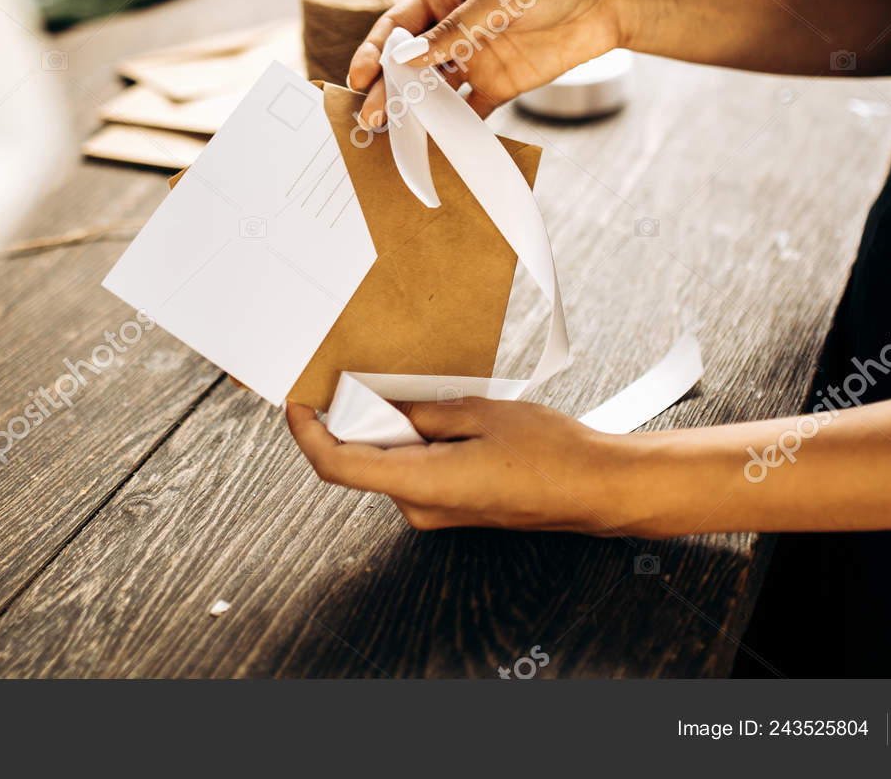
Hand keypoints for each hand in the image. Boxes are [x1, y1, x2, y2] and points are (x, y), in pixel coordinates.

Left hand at [285, 397, 645, 534]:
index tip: (297, 405)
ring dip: (391, 429)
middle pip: (364, 461)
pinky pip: (414, 472)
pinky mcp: (452, 507)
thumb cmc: (550, 455)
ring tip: (419, 395)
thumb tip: (389, 408)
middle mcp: (421, 507)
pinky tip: (438, 417)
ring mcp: (437, 512)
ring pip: (390, 464)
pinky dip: (412, 443)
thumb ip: (426, 411)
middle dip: (360, 420)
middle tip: (369, 378)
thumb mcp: (481, 413)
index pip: (338, 467)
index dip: (308, 435)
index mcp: (422, 484)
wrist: (593, 488)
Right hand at [347, 0, 624, 126]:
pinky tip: (435, 142)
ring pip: (433, 89)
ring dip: (413, 110)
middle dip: (387, 88)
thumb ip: (455, 31)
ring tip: (394, 134)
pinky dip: (452, 127)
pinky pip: (469, 110)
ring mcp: (474, 58)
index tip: (359, 75)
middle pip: (409, 62)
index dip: (376, 49)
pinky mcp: (499, 85)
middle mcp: (454, 29)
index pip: (399, 24)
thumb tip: (410, 58)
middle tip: (369, 117)